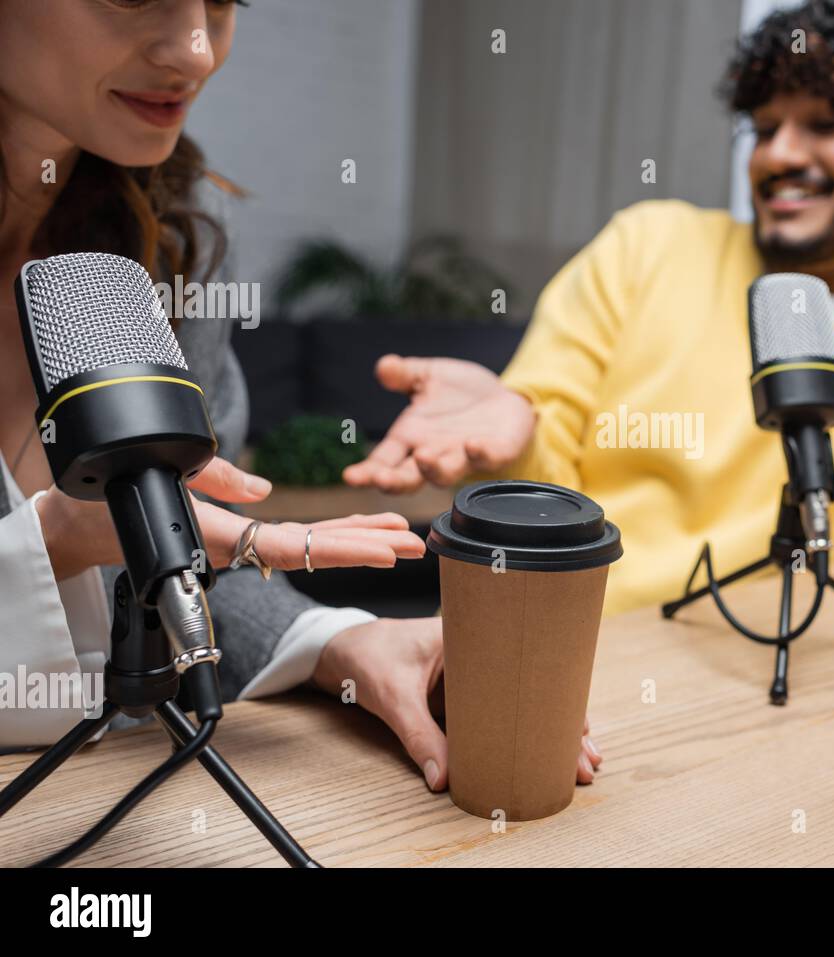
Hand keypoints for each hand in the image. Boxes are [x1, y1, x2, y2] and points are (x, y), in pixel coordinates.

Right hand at [35, 456, 424, 579]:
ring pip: (311, 544)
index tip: (387, 552)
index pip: (296, 548)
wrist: (80, 524)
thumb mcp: (162, 476)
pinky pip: (294, 536)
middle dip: (371, 546)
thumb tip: (265, 488)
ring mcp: (242, 543)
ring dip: (359, 538)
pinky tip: (362, 529)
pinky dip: (330, 532)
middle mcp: (238, 546)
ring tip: (406, 535)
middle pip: (317, 549)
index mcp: (221, 538)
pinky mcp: (241, 535)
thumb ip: (219, 479)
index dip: (345, 550)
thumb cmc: (115, 504)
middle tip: (418, 545)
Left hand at [312, 616, 601, 791]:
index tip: (581, 729)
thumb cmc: (366, 654)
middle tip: (588, 759)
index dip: (558, 702)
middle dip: (565, 728)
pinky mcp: (461, 695)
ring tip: (578, 760)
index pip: (529, 669)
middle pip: (534, 691)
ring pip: (520, 704)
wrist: (337, 646)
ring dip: (546, 732)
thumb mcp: (392, 695)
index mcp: (474, 637)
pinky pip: (497, 714)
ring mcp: (474, 676)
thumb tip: (443, 779)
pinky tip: (539, 751)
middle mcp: (482, 654)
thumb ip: (418, 736)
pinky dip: (518, 732)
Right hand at [342, 355, 535, 491]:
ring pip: (444, 474)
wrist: (504, 396)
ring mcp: (463, 457)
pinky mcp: (495, 452)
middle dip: (394, 481)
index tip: (351, 477)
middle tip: (380, 479)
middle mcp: (433, 454)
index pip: (383, 461)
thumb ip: (405, 375)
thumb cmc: (460, 393)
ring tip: (423, 458)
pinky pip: (487, 458)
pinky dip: (480, 454)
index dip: (367, 472)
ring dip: (433, 470)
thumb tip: (384, 366)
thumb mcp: (429, 377)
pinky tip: (472, 444)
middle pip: (408, 478)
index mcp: (411, 438)